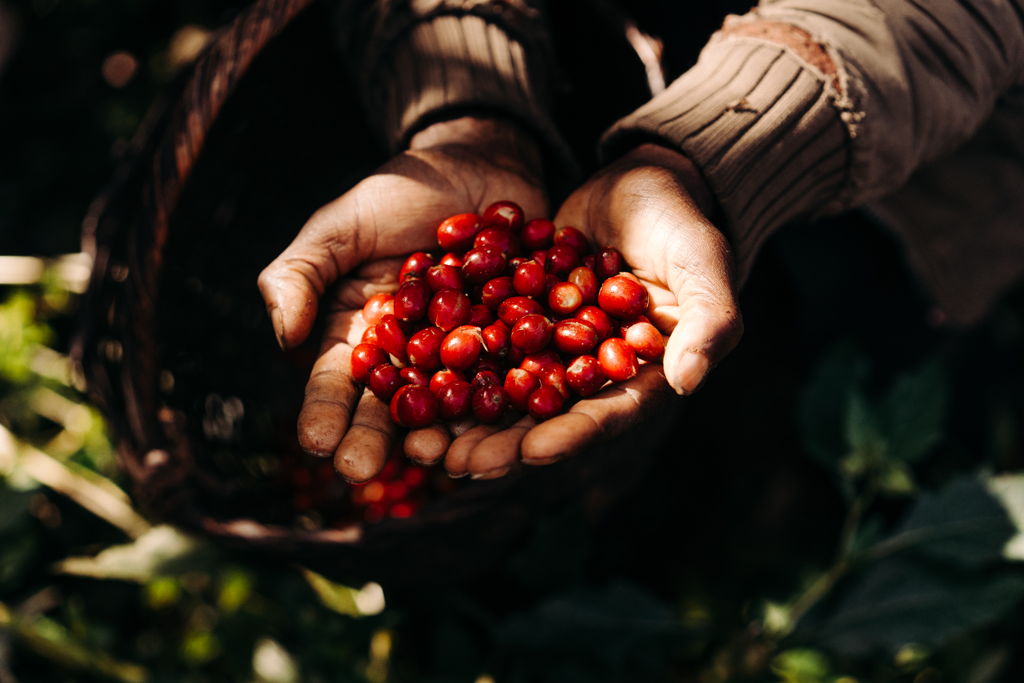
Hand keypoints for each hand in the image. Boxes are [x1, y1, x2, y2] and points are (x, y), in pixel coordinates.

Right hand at [258, 116, 548, 480]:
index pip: (339, 381)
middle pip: (392, 406)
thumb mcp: (339, 225)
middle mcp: (413, 359)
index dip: (326, 411)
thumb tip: (282, 338)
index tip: (317, 441)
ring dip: (443, 436)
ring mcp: (468, 357)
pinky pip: (516, 380)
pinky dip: (512, 404)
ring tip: (436, 461)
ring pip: (453, 406)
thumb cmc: (397, 192)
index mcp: (363, 337)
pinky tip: (509, 429)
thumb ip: (300, 274)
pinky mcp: (519, 346)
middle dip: (375, 438)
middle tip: (362, 471)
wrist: (477, 162)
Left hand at [447, 143, 743, 478]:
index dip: (570, 435)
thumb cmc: (683, 221)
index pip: (606, 414)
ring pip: (504, 386)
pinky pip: (480, 339)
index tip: (531, 453)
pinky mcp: (518, 313)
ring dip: (465, 414)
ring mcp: (550, 343)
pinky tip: (408, 375)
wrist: (644, 175)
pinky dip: (447, 359)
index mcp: (639, 373)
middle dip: (502, 443)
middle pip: (545, 414)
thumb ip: (709, 322)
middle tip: (457, 464)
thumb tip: (686, 382)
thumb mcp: (703, 265)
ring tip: (423, 439)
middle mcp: (590, 369)